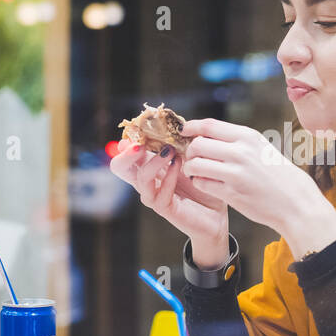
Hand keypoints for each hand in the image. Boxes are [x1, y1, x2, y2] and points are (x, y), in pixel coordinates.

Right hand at [109, 138, 227, 247]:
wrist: (217, 211)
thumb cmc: (202, 181)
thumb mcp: (191, 156)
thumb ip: (180, 142)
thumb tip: (176, 124)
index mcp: (148, 165)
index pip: (126, 151)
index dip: (128, 139)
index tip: (141, 127)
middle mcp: (146, 180)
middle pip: (119, 166)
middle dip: (126, 153)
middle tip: (140, 143)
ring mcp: (152, 194)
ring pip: (141, 177)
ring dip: (155, 161)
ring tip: (171, 152)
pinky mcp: (163, 207)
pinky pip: (160, 192)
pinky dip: (170, 176)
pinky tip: (180, 166)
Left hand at [179, 118, 335, 258]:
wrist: (295, 202)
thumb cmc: (277, 174)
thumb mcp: (261, 148)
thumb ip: (237, 140)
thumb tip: (206, 134)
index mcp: (248, 136)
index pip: (209, 125)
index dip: (191, 127)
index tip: (184, 131)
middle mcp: (241, 152)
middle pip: (198, 144)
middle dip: (190, 151)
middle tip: (191, 158)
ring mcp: (236, 173)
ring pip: (196, 164)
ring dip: (191, 168)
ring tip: (196, 172)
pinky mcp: (232, 193)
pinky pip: (202, 184)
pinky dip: (199, 183)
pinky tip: (205, 184)